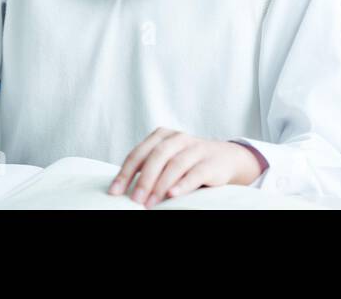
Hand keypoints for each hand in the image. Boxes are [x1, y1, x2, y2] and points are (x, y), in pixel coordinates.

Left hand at [107, 128, 263, 206]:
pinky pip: (195, 173)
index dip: (125, 172)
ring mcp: (196, 149)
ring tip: (150, 203)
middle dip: (143, 179)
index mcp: (162, 136)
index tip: (115, 191)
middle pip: (157, 156)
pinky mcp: (210, 163)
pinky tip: (173, 195)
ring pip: (175, 164)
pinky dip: (183, 184)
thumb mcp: (167, 159)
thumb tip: (123, 189)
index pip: (139, 153)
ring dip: (160, 185)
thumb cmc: (188, 162)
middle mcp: (178, 138)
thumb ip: (148, 168)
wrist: (225, 158)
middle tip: (134, 200)